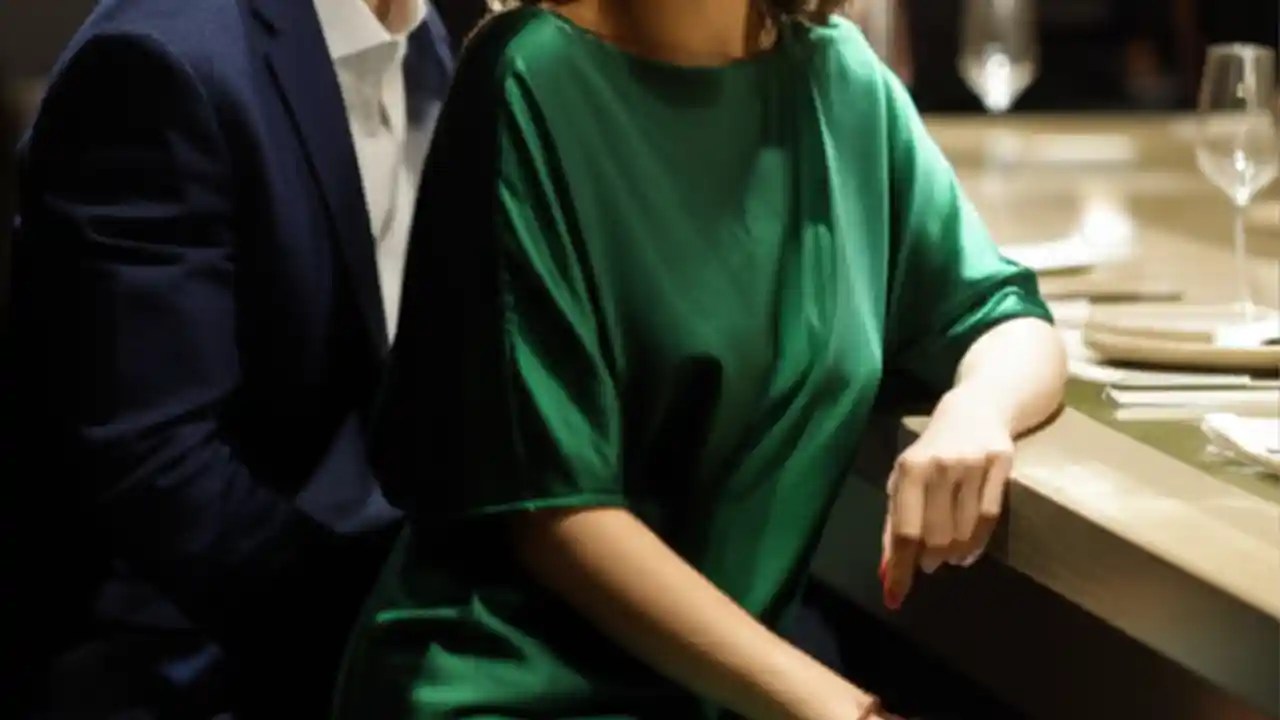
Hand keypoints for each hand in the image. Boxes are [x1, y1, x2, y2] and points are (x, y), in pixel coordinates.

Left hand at [879, 386, 1015, 608]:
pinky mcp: (1000, 464)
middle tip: (929, 566)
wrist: (976, 410)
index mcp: (909, 470)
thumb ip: (894, 521)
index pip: (904, 530)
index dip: (901, 568)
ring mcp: (971, 465)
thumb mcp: (904, 479)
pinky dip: (977, 543)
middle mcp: (939, 467)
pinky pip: (989, 517)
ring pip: (963, 530)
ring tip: (950, 558)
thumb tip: (888, 570)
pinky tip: (969, 552)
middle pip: (935, 536)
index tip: (897, 596)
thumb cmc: (932, 452)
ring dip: (955, 555)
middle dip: (929, 560)